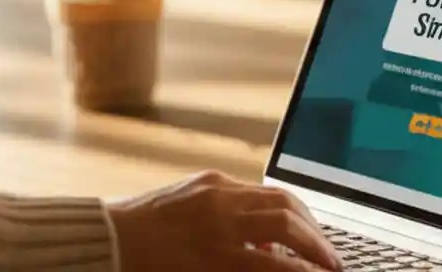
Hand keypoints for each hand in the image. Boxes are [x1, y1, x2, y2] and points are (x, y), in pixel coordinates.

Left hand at [107, 170, 341, 271]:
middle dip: (318, 244)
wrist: (107, 240)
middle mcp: (218, 217)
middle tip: (333, 264)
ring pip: (277, 197)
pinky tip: (277, 228)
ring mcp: (213, 192)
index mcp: (215, 254)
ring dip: (305, 219)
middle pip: (287, 221)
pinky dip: (273, 207)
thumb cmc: (149, 271)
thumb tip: (281, 268)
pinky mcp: (206, 179)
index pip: (281, 264)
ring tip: (316, 241)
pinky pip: (252, 189)